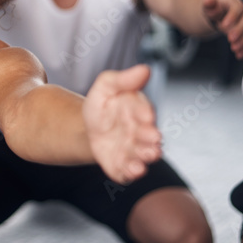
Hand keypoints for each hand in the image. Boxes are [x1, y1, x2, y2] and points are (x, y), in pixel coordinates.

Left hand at [82, 64, 161, 183]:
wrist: (89, 129)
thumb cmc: (103, 105)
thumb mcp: (106, 86)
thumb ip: (123, 79)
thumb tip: (145, 69)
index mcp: (139, 112)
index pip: (145, 112)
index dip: (146, 114)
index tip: (146, 116)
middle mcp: (141, 133)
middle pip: (149, 138)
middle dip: (151, 139)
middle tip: (153, 140)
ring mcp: (133, 151)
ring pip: (142, 156)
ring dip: (145, 157)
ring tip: (146, 157)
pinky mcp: (122, 165)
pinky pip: (127, 171)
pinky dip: (130, 172)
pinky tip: (132, 171)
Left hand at [202, 0, 242, 58]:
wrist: (220, 10)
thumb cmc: (214, 7)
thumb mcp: (209, 5)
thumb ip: (208, 4)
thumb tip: (207, 1)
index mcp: (235, 2)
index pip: (237, 7)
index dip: (232, 16)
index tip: (224, 26)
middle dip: (239, 30)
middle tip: (230, 39)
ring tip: (234, 49)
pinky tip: (239, 55)